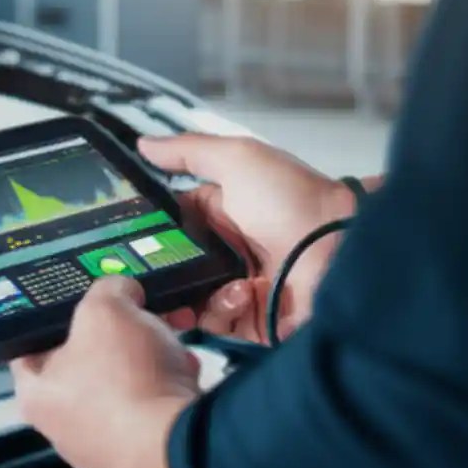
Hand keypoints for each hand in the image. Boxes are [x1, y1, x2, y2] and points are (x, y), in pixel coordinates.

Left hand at [12, 277, 198, 467]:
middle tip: (141, 317)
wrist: (178, 453)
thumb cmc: (124, 379)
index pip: (31, 349)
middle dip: (119, 338)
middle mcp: (64, 429)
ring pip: (128, 388)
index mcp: (36, 395)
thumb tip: (122, 291)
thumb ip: (108, 291)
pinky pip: (156, 413)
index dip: (54, 321)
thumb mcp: (107, 309)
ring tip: (174, 345)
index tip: (80, 304)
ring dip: (153, 363)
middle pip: (87, 366)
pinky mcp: (146, 462)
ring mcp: (106, 451)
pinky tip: (188, 379)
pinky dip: (172, 392)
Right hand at [139, 135, 365, 342]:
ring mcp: (239, 287)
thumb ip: (188, 151)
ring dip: (190, 291)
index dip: (149, 228)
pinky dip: (220, 309)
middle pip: (174, 265)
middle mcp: (229, 251)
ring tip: (211, 280)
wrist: (343, 250)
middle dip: (158, 268)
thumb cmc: (295, 200)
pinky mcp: (251, 320)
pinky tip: (243, 293)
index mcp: (224, 213)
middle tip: (144, 270)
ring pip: (187, 296)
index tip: (124, 233)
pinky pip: (214, 322)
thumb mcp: (238, 159)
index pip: (172, 223)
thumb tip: (143, 145)